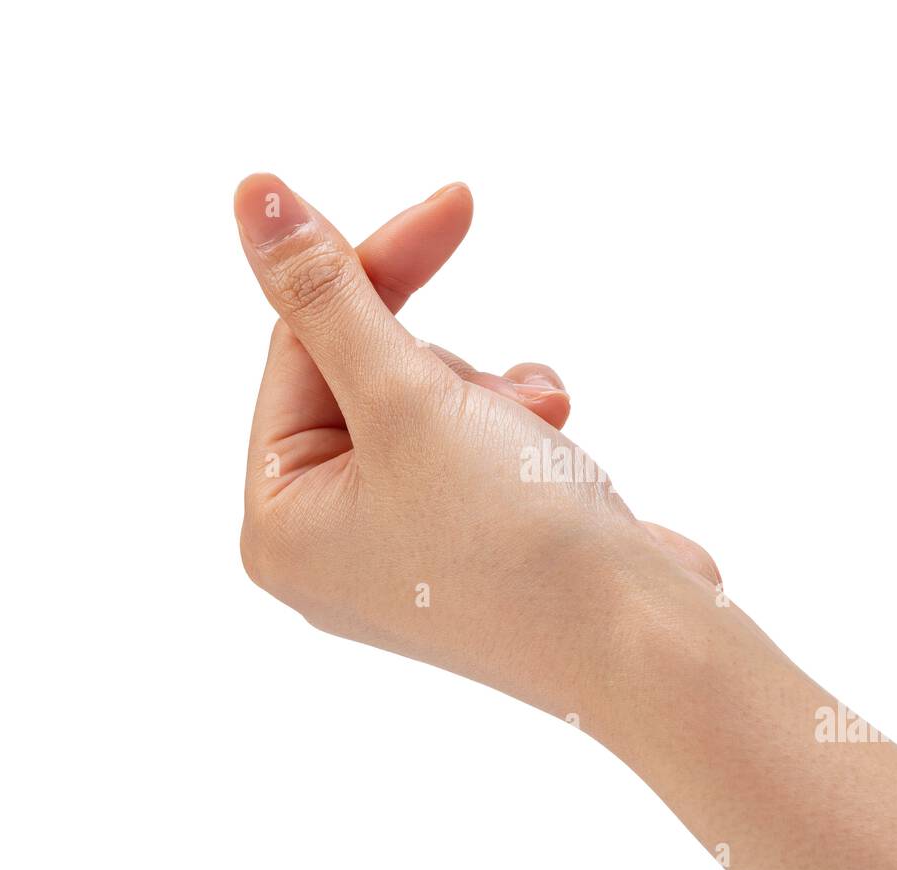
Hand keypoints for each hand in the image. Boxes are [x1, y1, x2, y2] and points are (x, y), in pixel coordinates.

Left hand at [235, 174, 716, 713]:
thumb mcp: (408, 398)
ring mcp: (403, 553)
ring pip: (428, 407)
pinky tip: (559, 448)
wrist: (642, 647)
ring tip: (539, 436)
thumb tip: (254, 196)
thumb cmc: (515, 541)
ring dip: (491, 398)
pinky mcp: (471, 548)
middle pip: (363, 379)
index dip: (372, 272)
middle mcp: (328, 547)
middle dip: (446, 368)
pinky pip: (472, 448)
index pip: (301, 352)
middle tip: (499, 397)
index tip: (452, 206)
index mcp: (280, 524)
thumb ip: (329, 293)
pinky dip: (518, 431)